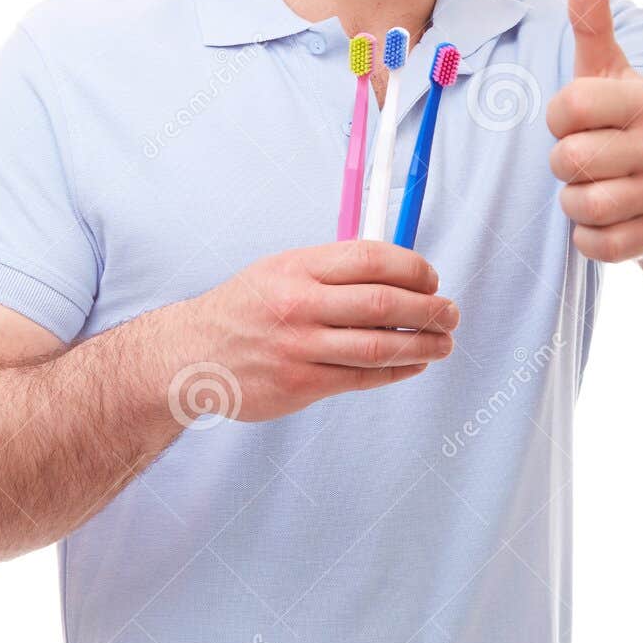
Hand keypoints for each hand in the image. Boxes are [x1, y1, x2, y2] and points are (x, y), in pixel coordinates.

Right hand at [170, 240, 458, 423]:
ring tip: (444, 343)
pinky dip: (397, 371)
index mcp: (297, 267)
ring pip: (380, 346)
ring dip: (423, 345)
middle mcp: (299, 304)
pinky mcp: (300, 384)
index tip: (431, 278)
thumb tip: (396, 270)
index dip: (413, 268)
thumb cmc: (244, 309)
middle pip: (385, 304)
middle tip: (450, 313)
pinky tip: (413, 364)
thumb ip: (331, 268)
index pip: (371, 258)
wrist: (192, 355)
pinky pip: (362, 378)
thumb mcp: (279, 269)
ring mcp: (300, 347)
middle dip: (430, 309)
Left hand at [546, 0, 642, 263]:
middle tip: (584, 157)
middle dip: (564, 161)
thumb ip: (593, 27)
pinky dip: (588, 235)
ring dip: (573, 200)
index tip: (576, 119)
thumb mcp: (615, 73)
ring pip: (583, 205)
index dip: (559, 116)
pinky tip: (604, 216)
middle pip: (571, 160)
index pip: (569, 107)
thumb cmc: (635, 120)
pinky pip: (597, 245)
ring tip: (593, 186)